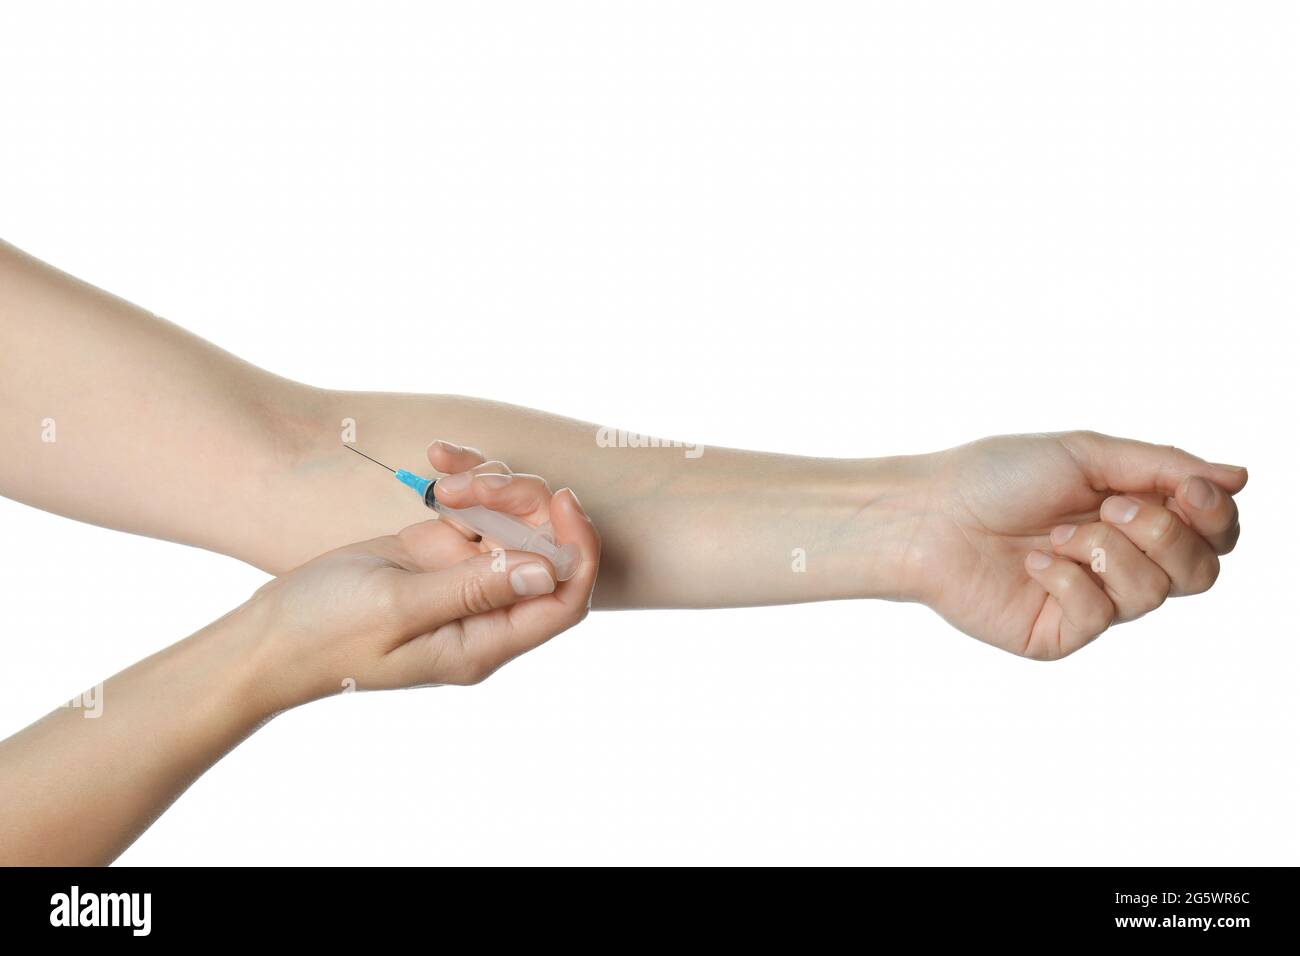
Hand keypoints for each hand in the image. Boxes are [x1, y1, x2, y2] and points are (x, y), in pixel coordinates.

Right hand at [247, 447, 598, 708]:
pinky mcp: (438, 553)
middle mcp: (484, 615)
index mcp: (484, 644)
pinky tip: (437, 463)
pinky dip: (465, 482)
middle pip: (544, 552)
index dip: (577, 548)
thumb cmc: (324, 633)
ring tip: (441, 480)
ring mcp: (462, 581)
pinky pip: (475, 511)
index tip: (561, 500)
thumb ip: (474, 591)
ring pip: (512, 524)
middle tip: (473, 485)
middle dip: (524, 506)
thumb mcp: (397, 609)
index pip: (564, 599)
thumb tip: (547, 571)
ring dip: (490, 488)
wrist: (268, 635)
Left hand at [900, 431, 1245, 659]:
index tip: (1190, 492)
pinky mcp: (1059, 633)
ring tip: (1055, 533)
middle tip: (1109, 507)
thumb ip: (1163, 466)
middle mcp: (1122, 563)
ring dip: (1104, 550)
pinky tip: (1031, 562)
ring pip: (1152, 592)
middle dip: (1164, 535)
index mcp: (1135, 517)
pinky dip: (1067, 578)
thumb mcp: (1087, 454)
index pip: (1214, 533)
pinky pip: (1098, 615)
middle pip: (1202, 572)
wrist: (929, 513)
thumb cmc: (998, 477)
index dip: (1216, 518)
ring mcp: (1093, 601)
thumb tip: (1238, 477)